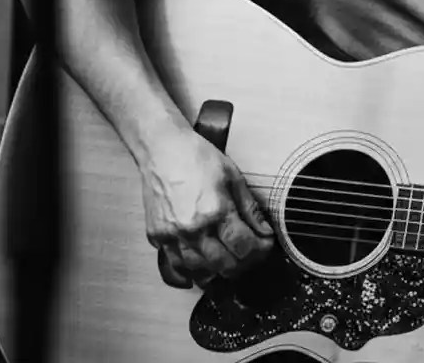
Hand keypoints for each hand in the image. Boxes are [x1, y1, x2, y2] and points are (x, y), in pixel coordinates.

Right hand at [139, 127, 274, 287]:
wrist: (162, 149)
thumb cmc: (197, 158)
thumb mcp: (233, 178)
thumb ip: (250, 209)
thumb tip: (265, 232)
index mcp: (215, 212)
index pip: (244, 247)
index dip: (261, 250)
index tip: (266, 245)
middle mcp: (193, 230)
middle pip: (225, 265)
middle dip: (244, 264)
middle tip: (252, 254)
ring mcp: (172, 236)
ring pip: (200, 272)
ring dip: (219, 272)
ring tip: (231, 262)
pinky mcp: (157, 237)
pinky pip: (174, 267)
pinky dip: (189, 275)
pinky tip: (201, 272)